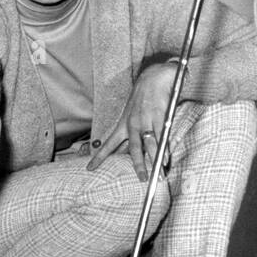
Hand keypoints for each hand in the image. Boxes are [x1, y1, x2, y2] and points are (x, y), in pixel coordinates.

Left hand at [86, 62, 177, 181]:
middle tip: (142, 179)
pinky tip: (167, 158)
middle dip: (138, 166)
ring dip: (155, 161)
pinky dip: (165, 147)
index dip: (99, 157)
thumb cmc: (142, 98)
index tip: (89, 169)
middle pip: (134, 149)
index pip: (109, 144)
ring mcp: (146, 120)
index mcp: (123, 124)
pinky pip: (162, 135)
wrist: (153, 77)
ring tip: (160, 175)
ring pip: (150, 144)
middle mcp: (133, 124)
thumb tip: (128, 150)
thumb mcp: (130, 113)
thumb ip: (130, 131)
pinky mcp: (160, 115)